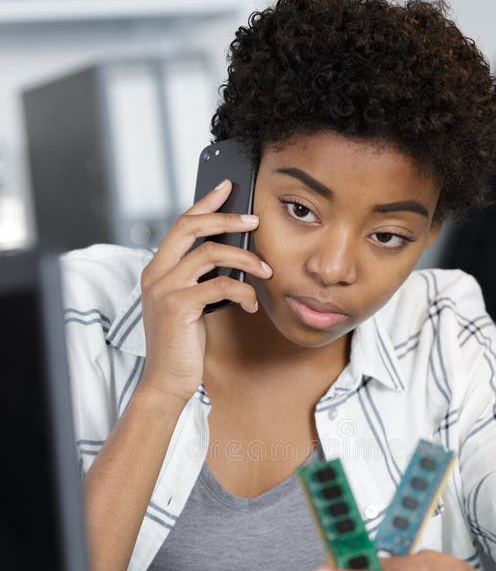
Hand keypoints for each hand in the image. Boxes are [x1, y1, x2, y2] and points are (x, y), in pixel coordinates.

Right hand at [138, 180, 271, 405]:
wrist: (167, 382)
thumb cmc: (182, 345)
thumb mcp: (190, 305)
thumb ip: (200, 280)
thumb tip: (232, 257)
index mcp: (157, 269)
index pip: (181, 224)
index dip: (204, 203)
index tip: (227, 188)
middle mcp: (156, 274)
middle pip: (189, 226)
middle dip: (225, 217)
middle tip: (254, 219)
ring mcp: (164, 289)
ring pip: (209, 253)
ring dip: (245, 259)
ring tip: (266, 271)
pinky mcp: (178, 307)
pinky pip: (220, 285)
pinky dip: (243, 291)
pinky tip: (252, 305)